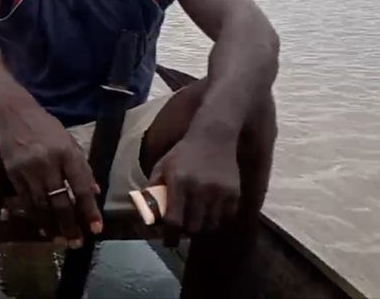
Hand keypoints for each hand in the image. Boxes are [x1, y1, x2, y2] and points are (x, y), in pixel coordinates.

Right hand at [0, 107, 101, 247]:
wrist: (14, 113)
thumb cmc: (46, 127)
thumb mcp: (69, 141)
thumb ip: (82, 167)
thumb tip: (95, 191)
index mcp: (67, 152)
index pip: (81, 187)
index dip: (89, 210)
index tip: (96, 229)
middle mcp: (48, 163)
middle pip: (60, 201)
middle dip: (69, 225)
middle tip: (76, 242)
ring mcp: (28, 170)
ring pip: (41, 205)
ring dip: (51, 226)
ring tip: (61, 240)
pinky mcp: (13, 174)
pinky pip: (25, 201)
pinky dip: (35, 216)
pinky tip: (43, 227)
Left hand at [149, 130, 239, 245]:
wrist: (214, 136)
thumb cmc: (184, 152)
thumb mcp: (163, 166)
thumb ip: (153, 188)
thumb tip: (145, 213)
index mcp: (178, 181)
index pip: (174, 219)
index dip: (170, 236)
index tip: (168, 242)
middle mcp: (199, 188)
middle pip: (193, 227)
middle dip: (187, 231)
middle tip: (184, 227)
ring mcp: (219, 191)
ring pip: (211, 225)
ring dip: (203, 227)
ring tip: (198, 219)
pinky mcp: (234, 192)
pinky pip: (227, 218)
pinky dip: (219, 219)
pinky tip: (212, 211)